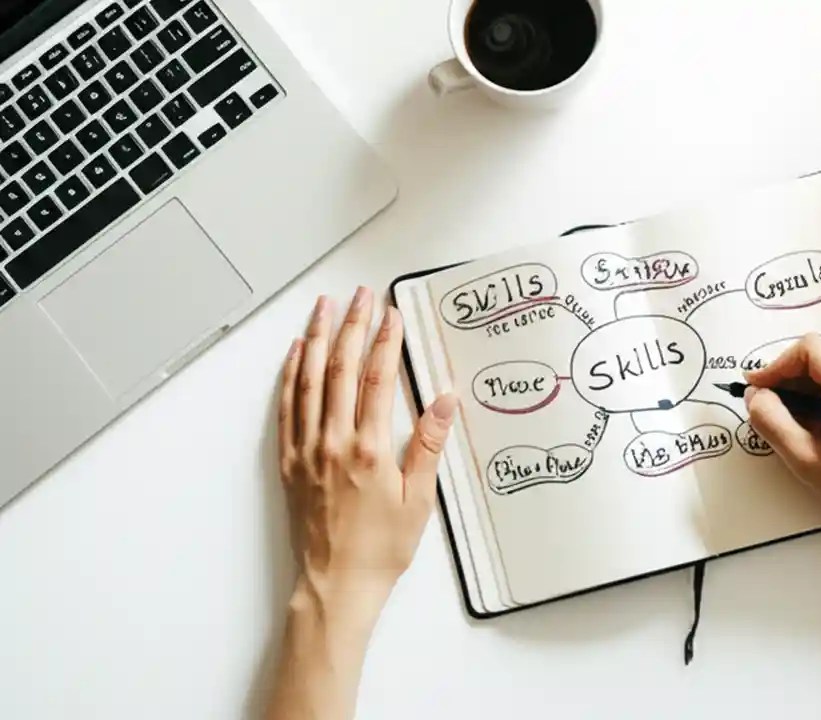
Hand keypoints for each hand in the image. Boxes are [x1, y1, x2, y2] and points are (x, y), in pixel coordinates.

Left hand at [277, 288, 457, 604]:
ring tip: (325, 307)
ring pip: (310, 380)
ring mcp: (308, 449)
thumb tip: (444, 401)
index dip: (386, 341)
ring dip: (319, 338)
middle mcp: (335, 442)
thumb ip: (429, 445)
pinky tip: (296, 352)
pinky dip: (291, 374)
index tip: (391, 314)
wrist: (336, 584)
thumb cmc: (380, 549)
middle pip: (342, 369)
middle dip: (354, 326)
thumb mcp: (420, 499)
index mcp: (370, 449)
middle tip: (361, 295)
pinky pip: (288, 407)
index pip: (379, 379)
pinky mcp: (291, 461)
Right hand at [744, 334, 820, 530]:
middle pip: (817, 358)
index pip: (810, 350)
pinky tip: (809, 425)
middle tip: (767, 408)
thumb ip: (772, 421)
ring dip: (800, 390)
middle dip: (786, 379)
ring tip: (787, 421)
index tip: (758, 388)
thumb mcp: (804, 457)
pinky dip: (817, 397)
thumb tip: (755, 396)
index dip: (777, 365)